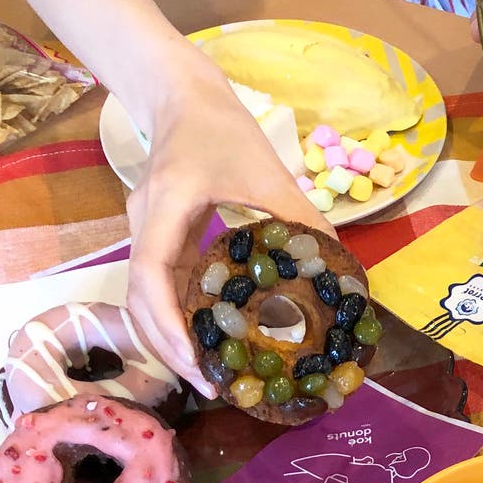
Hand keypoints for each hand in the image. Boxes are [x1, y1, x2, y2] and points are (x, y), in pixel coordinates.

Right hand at [125, 54, 328, 396]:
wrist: (182, 96)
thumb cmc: (225, 130)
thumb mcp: (271, 173)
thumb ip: (304, 221)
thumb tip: (343, 271)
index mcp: (168, 204)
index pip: (151, 272)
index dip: (169, 324)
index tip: (198, 361)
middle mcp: (143, 221)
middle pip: (138, 299)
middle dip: (169, 348)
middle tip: (210, 387)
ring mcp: (140, 229)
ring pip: (140, 298)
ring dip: (167, 340)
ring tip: (206, 376)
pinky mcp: (150, 235)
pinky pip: (153, 286)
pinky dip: (172, 319)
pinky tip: (202, 343)